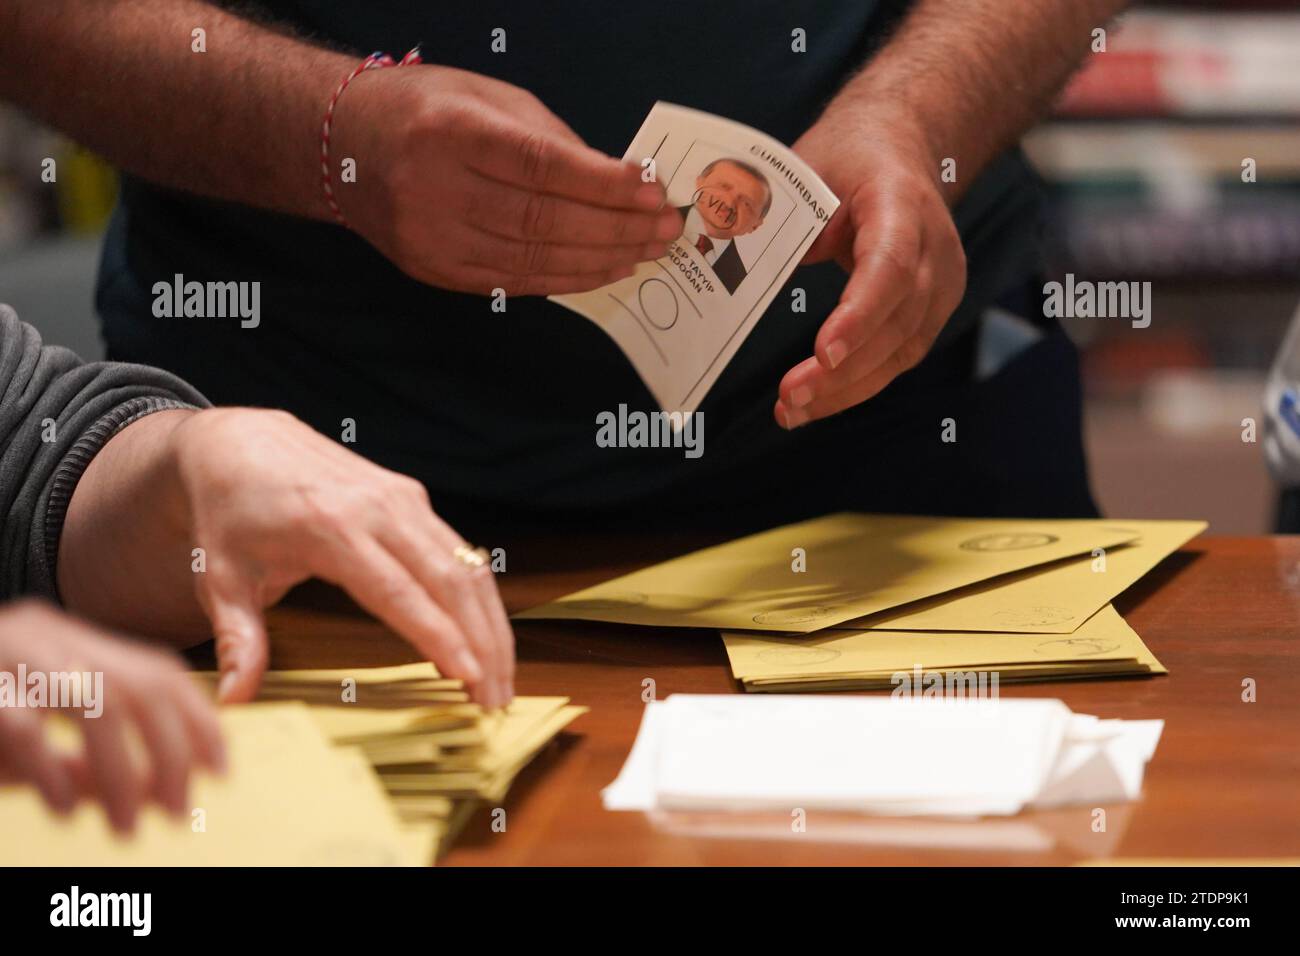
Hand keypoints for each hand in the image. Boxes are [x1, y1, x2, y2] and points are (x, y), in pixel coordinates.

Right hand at [0, 601, 223, 832]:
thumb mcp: (28, 745)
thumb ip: (86, 762)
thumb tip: (151, 790)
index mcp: (66, 639)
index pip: (157, 669)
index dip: (197, 719)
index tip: (221, 769)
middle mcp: (42, 633)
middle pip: (138, 684)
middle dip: (169, 750)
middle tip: (179, 809)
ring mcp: (3, 652)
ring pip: (93, 702)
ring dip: (122, 769)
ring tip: (129, 825)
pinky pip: (21, 725)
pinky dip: (52, 771)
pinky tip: (67, 810)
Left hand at [166, 409, 514, 708]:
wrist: (239, 444)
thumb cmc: (229, 515)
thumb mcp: (218, 578)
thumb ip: (238, 638)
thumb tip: (233, 699)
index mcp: (329, 528)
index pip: (399, 592)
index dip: (439, 636)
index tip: (469, 676)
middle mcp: (376, 508)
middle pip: (450, 580)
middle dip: (482, 643)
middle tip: (495, 700)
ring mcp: (401, 498)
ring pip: (467, 565)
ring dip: (490, 624)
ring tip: (500, 681)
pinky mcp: (413, 497)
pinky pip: (459, 551)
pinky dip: (479, 598)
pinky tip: (482, 638)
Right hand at [331, 64, 683, 294]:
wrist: (342, 149)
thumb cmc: (424, 111)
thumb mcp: (487, 97)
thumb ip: (550, 138)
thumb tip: (619, 182)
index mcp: (450, 131)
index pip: (540, 165)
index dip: (602, 183)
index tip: (652, 190)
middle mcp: (434, 188)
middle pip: (542, 219)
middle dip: (615, 226)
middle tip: (666, 228)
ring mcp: (431, 238)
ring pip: (533, 258)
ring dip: (601, 257)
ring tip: (647, 250)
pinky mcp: (435, 271)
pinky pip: (515, 281)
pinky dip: (568, 278)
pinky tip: (605, 267)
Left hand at [777, 114, 966, 427]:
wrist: (896, 145)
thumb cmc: (847, 155)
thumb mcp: (805, 167)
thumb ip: (775, 215)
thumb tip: (724, 258)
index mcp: (902, 203)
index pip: (890, 267)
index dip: (860, 315)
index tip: (825, 352)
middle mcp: (935, 248)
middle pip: (897, 321)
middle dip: (844, 370)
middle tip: (791, 397)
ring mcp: (942, 282)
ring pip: (901, 350)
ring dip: (847, 389)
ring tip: (793, 411)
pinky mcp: (932, 309)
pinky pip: (898, 355)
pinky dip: (857, 384)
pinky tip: (818, 401)